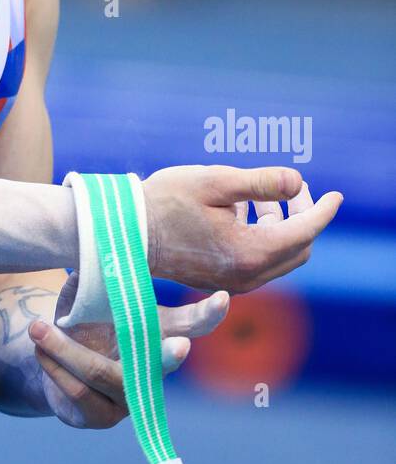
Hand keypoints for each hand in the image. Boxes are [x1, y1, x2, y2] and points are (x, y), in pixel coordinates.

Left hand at [27, 282, 229, 428]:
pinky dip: (55, 366)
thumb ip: (96, 276)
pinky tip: (39, 349)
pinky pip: (79, 392)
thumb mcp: (85, 292)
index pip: (191, 323)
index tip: (223, 298)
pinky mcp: (102, 417)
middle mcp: (150, 367)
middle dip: (170, 356)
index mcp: (156, 331)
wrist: (47, 358)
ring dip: (65, 349)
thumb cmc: (78, 317)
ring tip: (37, 328)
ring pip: (103, 374)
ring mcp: (130, 396)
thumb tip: (96, 246)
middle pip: (162, 364)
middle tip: (181, 347)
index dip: (208, 314)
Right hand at [142, 166, 342, 292]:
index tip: (336, 195)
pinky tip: (241, 211)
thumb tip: (298, 180)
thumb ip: (260, 183)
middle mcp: (247, 275)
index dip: (323, 210)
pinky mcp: (222, 281)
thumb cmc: (166, 202)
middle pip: (298, 248)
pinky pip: (260, 262)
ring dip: (282, 226)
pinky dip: (264, 236)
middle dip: (303, 216)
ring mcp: (234, 283)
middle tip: (291, 188)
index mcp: (249, 251)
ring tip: (262, 196)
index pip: (304, 231)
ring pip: (280, 257)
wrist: (127, 235)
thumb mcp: (214, 181)